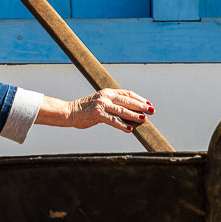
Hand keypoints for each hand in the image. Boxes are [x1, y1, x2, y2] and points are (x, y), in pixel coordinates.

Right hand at [37, 89, 154, 132]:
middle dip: (141, 106)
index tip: (148, 104)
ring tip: (143, 120)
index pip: (127, 93)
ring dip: (134, 115)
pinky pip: (112, 121)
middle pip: (127, 100)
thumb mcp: (100, 102)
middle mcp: (105, 96)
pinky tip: (129, 129)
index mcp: (107, 92)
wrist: (69, 112)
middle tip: (151, 111)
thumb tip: (130, 113)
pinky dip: (122, 125)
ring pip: (122, 110)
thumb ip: (113, 104)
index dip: (139, 99)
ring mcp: (101, 105)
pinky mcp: (97, 114)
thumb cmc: (86, 109)